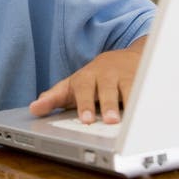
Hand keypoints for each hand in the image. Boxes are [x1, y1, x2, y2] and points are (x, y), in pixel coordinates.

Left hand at [29, 37, 146, 124]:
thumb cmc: (95, 78)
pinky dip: (143, 100)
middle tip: (98, 120)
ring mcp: (123, 76)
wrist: (125, 58)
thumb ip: (55, 96)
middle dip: (101, 104)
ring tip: (116, 120)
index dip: (82, 104)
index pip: (80, 88)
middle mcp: (104, 75)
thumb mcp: (73, 85)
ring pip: (124, 88)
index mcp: (85, 77)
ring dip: (122, 103)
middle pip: (102, 88)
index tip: (83, 119)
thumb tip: (35, 108)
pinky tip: (143, 113)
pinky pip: (143, 89)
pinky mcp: (141, 79)